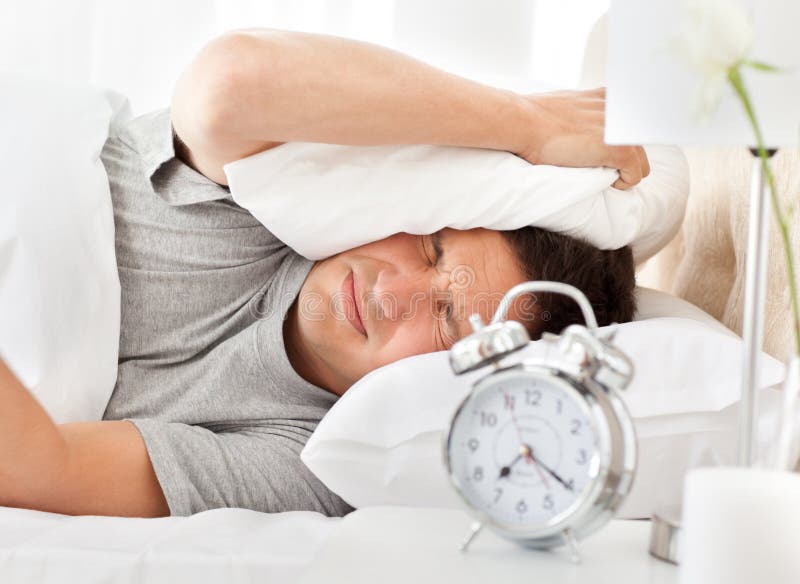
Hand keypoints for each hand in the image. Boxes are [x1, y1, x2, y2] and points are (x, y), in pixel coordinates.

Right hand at [516, 87, 649, 189]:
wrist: (523, 122)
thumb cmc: (533, 118)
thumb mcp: (565, 105)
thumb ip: (582, 112)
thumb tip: (577, 125)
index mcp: (606, 98)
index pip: (628, 123)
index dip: (617, 141)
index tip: (600, 152)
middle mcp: (619, 111)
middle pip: (638, 142)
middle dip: (624, 158)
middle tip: (602, 168)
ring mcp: (621, 130)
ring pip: (641, 160)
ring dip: (625, 171)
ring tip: (604, 176)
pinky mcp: (618, 149)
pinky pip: (635, 174)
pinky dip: (624, 183)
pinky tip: (609, 183)